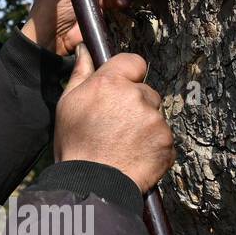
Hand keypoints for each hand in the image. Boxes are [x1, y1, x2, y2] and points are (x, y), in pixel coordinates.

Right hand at [54, 47, 174, 193]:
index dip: (129, 74)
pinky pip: (163, 137)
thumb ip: (81, 73)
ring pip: (154, 115)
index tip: (121, 88)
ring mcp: (155, 120)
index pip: (134, 61)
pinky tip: (135, 155)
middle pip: (145, 91)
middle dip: (135, 104)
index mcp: (110, 83)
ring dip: (144, 125)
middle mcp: (136, 96)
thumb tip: (84, 50)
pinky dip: (153, 145)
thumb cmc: (75, 144)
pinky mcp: (167, 142)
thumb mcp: (68, 105)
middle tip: (115, 126)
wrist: (93, 184)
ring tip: (123, 144)